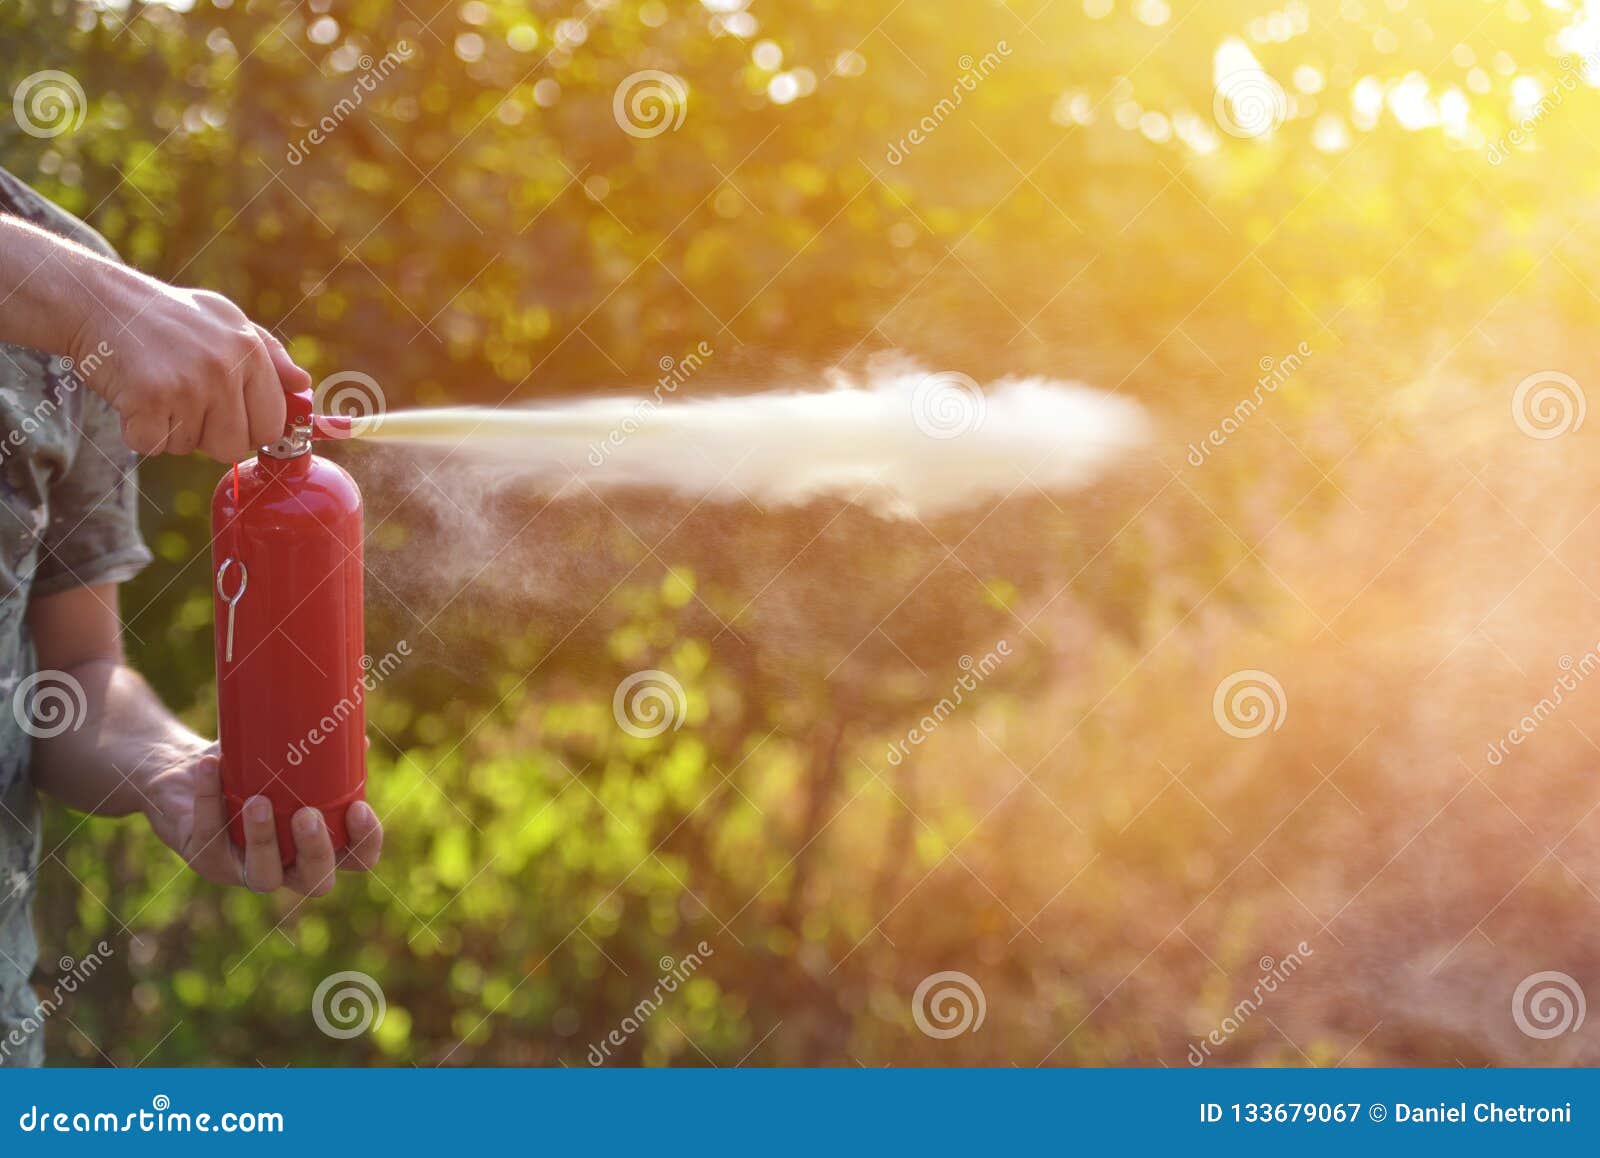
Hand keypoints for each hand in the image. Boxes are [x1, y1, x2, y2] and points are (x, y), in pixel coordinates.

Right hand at [72, 262, 310, 461]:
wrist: (99, 301)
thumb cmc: (167, 316)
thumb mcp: (226, 319)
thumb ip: (270, 353)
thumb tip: (304, 384)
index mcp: (250, 351)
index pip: (273, 425)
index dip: (249, 429)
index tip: (228, 418)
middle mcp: (226, 369)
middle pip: (236, 447)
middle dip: (211, 436)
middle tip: (185, 402)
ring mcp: (190, 385)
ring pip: (192, 448)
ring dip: (172, 431)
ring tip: (159, 390)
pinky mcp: (151, 399)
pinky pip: (154, 445)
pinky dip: (140, 431)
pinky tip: (134, 397)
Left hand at [143, 744, 382, 897]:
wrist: (187, 771)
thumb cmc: (249, 766)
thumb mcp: (288, 756)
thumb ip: (322, 752)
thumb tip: (360, 739)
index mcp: (316, 843)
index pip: (356, 858)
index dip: (365, 843)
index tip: (358, 807)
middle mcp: (287, 865)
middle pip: (316, 880)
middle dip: (315, 851)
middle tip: (307, 815)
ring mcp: (245, 868)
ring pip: (263, 876)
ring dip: (263, 840)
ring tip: (259, 800)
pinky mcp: (205, 859)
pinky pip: (209, 836)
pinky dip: (209, 799)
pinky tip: (210, 766)